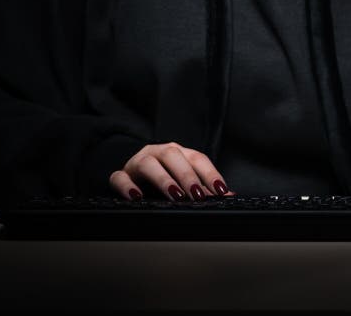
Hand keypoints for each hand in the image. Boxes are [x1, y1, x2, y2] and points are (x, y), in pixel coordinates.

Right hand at [109, 142, 235, 201]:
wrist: (131, 172)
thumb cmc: (162, 176)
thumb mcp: (183, 181)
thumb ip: (204, 188)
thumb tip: (230, 196)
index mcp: (178, 152)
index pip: (197, 158)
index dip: (210, 173)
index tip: (221, 190)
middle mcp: (158, 152)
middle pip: (174, 156)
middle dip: (188, 176)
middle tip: (198, 195)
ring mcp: (138, 161)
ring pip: (149, 164)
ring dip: (163, 179)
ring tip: (175, 195)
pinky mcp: (121, 174)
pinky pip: (120, 177)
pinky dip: (127, 186)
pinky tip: (136, 197)